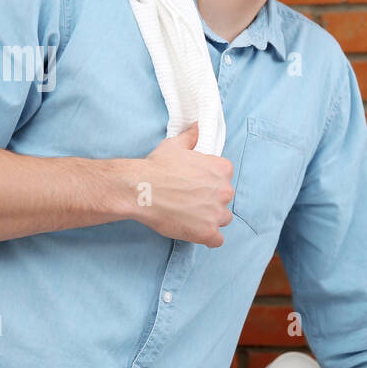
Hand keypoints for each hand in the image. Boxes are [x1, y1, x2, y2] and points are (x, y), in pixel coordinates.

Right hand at [132, 122, 235, 247]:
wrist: (141, 189)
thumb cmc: (157, 166)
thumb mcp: (175, 145)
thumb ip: (191, 137)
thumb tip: (197, 126)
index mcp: (222, 169)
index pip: (225, 177)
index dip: (210, 182)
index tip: (195, 184)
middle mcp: (224, 191)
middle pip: (224, 199)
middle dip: (210, 200)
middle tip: (189, 200)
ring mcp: (217, 213)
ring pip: (223, 219)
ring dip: (210, 219)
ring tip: (190, 216)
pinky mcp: (207, 232)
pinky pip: (217, 240)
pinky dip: (207, 238)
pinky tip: (194, 232)